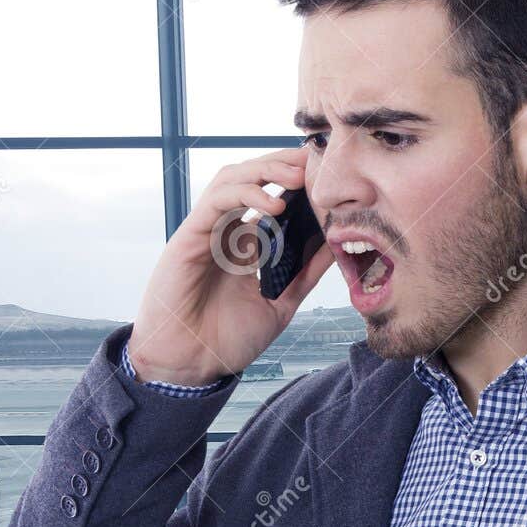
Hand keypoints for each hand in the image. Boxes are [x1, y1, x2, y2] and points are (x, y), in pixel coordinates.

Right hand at [129, 147, 334, 385]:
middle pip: (253, 178)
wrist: (189, 367)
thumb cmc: (226, 339)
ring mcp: (207, 232)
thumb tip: (337, 246)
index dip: (296, 178)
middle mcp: (225, 231)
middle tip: (317, 160)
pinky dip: (245, 195)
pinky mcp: (189, 238)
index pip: (271, 195)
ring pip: (232, 180)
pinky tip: (274, 203)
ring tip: (299, 176)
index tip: (328, 172)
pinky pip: (215, 203)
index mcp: (246, 243)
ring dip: (266, 171)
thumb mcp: (281, 302)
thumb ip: (305, 274)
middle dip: (284, 163)